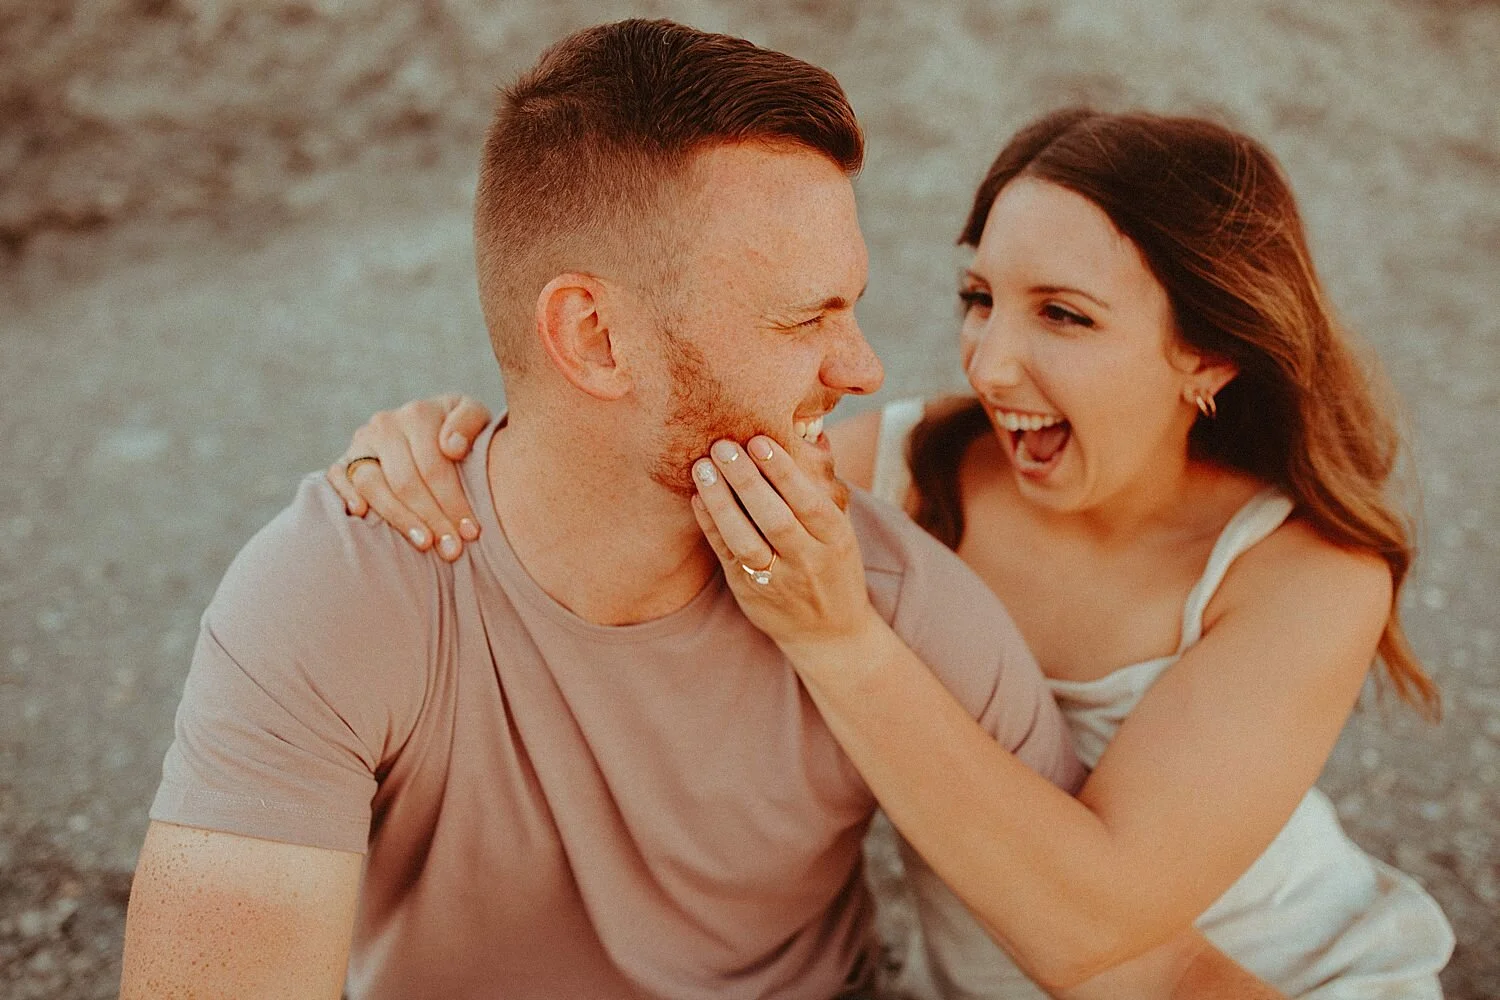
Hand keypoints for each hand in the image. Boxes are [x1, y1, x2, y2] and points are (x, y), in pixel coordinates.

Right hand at [325, 394, 491, 560]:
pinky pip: (337, 477)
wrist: (436, 428)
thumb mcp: (476, 417)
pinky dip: (345, 494)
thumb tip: (451, 447)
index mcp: (418, 414)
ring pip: (372, 484)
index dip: (453, 502)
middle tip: (452, 549)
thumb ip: (468, 422)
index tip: (470, 532)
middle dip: (431, 518)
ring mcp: (361, 443)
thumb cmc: (463, 432)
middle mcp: (385, 425)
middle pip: (405, 481)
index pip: (434, 467)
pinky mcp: (344, 460)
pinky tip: (361, 514)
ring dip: (398, 517)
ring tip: (424, 543)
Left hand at [689, 435, 876, 654]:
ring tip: (703, 467)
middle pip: (774, 518)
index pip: (810, 502)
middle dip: (746, 479)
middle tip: (722, 445)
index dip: (784, 472)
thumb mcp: (843, 531)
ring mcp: (778, 579)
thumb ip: (823, 487)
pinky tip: (698, 496)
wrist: (830, 633)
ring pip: (746, 540)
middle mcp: (808, 560)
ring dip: (721, 502)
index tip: (759, 440)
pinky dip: (711, 525)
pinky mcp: (750, 591)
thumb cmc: (834, 566)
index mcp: (836, 539)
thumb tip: (812, 431)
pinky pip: (727, 555)